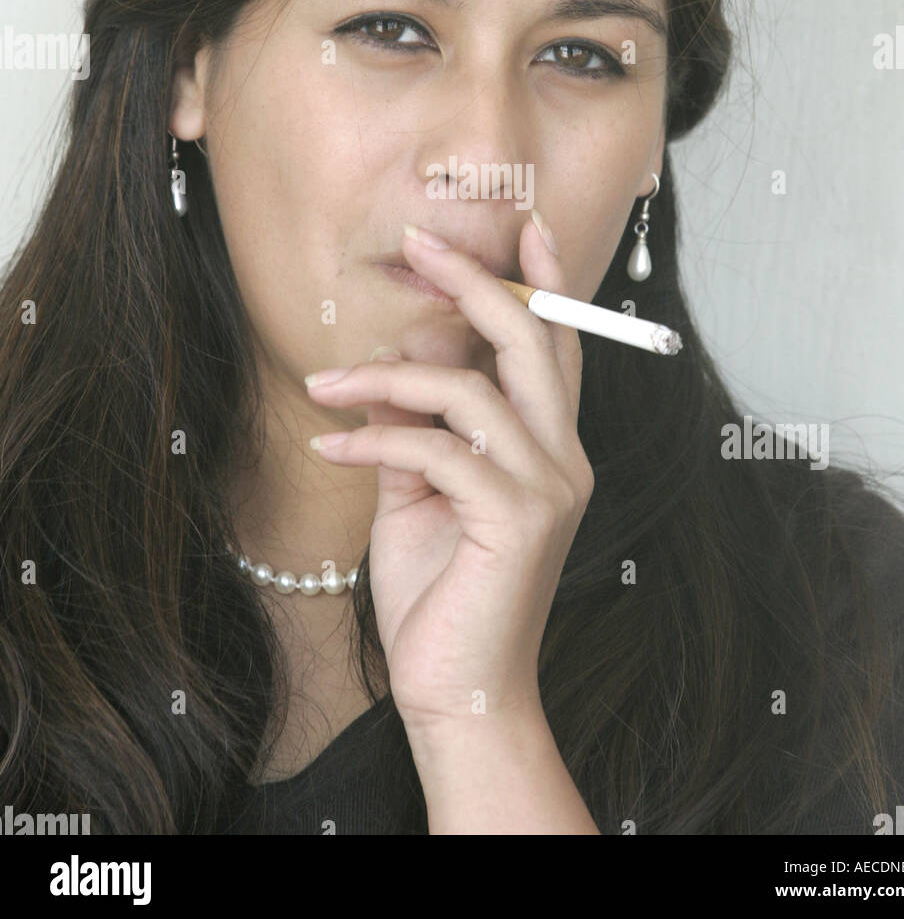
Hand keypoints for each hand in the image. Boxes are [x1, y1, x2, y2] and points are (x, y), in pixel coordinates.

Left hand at [304, 215, 590, 736]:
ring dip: (385, 377)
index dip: (545, 282)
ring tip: (324, 385)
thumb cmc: (441, 591)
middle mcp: (564, 459)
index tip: (525, 226)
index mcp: (552, 448)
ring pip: (468, 391)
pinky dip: (372, 439)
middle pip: (529, 343)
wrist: (458, 692)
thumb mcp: (421, 493)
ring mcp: (548, 488)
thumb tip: (405, 352)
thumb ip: (419, 426)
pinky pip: (435, 451)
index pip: (556, 348)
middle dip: (476, 281)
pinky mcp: (516, 520)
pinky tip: (327, 444)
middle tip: (419, 242)